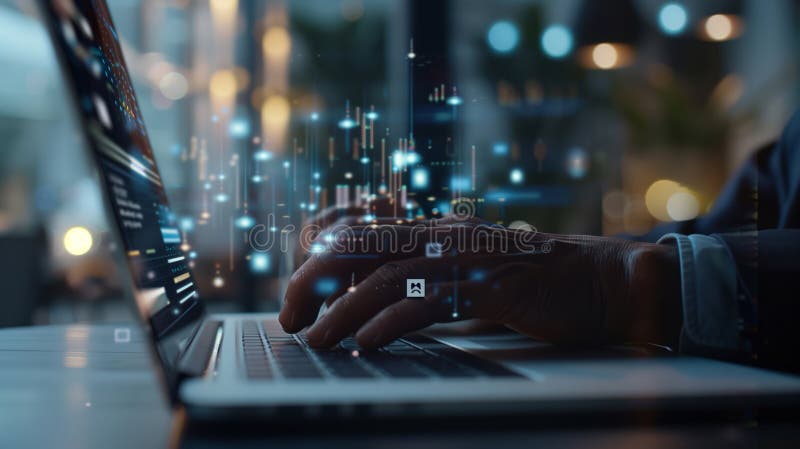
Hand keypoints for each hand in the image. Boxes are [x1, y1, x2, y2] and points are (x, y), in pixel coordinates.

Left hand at [280, 222, 682, 349]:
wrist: (597, 280)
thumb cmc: (530, 283)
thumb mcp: (469, 277)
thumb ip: (427, 284)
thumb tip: (376, 308)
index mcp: (434, 232)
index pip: (362, 238)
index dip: (322, 264)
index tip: (297, 300)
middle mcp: (444, 236)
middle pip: (362, 248)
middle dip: (316, 280)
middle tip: (289, 317)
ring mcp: (468, 259)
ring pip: (388, 278)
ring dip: (345, 311)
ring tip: (317, 339)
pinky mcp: (492, 287)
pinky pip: (431, 302)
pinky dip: (392, 323)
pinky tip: (367, 343)